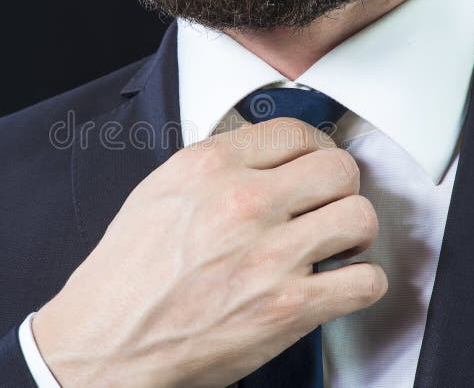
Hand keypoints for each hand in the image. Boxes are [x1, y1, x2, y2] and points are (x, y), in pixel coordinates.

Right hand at [33, 118, 386, 386]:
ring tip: (335, 244)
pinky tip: (338, 284)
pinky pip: (364, 281)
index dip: (316, 148)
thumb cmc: (127, 275)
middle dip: (341, 186)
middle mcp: (243, 203)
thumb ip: (216, 168)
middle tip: (329, 204)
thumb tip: (262, 159)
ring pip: (358, 217)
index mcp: (210, 168)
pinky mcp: (288, 307)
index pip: (295, 132)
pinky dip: (360, 283)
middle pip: (338, 168)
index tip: (317, 164)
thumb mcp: (159, 194)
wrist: (109, 340)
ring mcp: (269, 255)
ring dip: (354, 232)